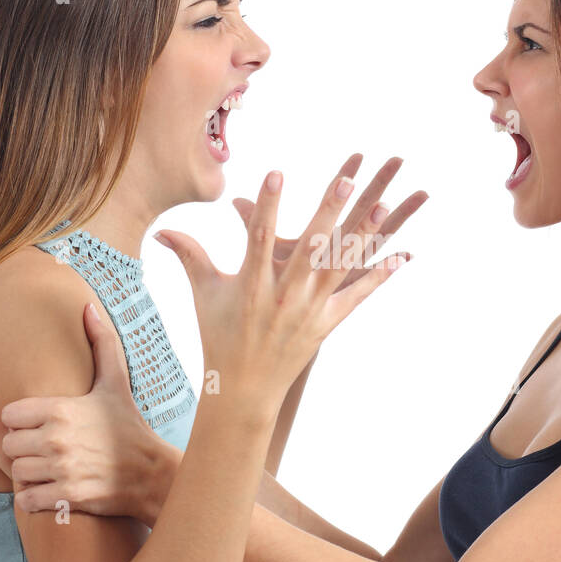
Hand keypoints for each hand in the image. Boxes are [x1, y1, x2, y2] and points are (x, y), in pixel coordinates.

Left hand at [1, 303, 180, 524]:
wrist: (152, 473)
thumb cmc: (130, 426)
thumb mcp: (116, 382)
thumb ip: (100, 343)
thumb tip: (87, 306)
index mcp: (60, 409)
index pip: (8, 416)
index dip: (21, 422)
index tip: (37, 426)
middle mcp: (56, 439)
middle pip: (8, 446)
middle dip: (23, 448)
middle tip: (42, 449)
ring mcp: (60, 470)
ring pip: (17, 473)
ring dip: (29, 474)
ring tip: (47, 469)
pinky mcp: (65, 497)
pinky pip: (26, 499)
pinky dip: (33, 498)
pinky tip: (50, 489)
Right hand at [154, 166, 410, 416]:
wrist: (244, 389)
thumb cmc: (220, 335)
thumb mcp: (204, 294)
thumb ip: (188, 255)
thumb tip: (160, 230)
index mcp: (251, 285)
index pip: (259, 237)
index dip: (267, 205)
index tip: (276, 172)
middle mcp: (283, 296)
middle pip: (308, 249)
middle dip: (327, 212)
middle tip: (346, 180)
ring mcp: (308, 311)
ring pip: (339, 267)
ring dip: (361, 237)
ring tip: (381, 206)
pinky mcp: (327, 324)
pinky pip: (357, 297)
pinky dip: (379, 277)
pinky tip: (400, 256)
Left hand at [230, 154, 427, 290]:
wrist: (272, 329)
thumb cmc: (265, 289)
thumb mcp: (264, 253)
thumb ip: (256, 223)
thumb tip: (234, 199)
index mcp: (321, 234)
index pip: (335, 197)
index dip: (344, 175)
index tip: (358, 152)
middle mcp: (337, 246)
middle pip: (361, 209)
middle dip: (379, 183)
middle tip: (399, 158)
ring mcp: (345, 266)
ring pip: (376, 238)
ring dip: (399, 216)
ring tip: (423, 194)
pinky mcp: (346, 288)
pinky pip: (370, 274)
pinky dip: (387, 267)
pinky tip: (411, 254)